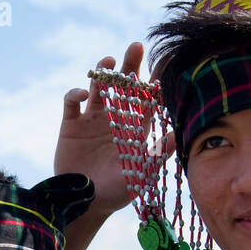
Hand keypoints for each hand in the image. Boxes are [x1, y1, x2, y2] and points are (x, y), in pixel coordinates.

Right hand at [54, 42, 171, 216]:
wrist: (86, 202)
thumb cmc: (118, 191)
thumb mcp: (142, 173)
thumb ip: (159, 153)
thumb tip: (180, 134)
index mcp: (134, 128)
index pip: (147, 100)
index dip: (154, 83)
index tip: (164, 64)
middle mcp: (114, 119)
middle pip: (123, 86)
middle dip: (130, 66)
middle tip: (136, 47)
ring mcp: (92, 120)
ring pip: (98, 88)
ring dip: (103, 72)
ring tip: (109, 60)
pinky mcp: (71, 125)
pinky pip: (71, 103)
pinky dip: (75, 94)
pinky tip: (81, 94)